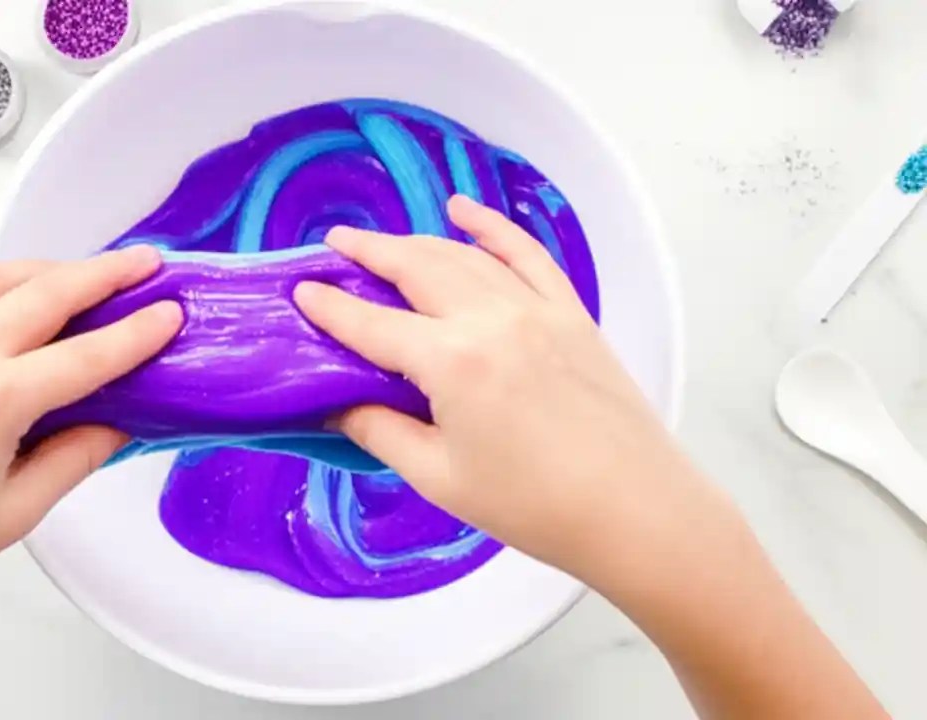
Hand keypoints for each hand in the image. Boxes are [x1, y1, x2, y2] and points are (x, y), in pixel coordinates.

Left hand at [0, 247, 181, 625]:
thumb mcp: (15, 513)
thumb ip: (75, 457)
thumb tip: (118, 421)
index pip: (86, 355)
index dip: (137, 332)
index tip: (172, 311)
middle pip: (45, 295)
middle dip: (103, 274)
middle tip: (146, 263)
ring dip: (44, 267)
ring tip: (83, 272)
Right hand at [294, 195, 692, 574]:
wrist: (634, 510)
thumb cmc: (532, 506)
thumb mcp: (439, 478)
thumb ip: (381, 432)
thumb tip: (337, 404)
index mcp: (452, 362)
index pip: (373, 325)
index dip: (331, 308)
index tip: (300, 290)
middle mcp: (491, 319)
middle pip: (416, 269)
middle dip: (370, 253)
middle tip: (334, 245)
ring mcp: (536, 310)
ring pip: (465, 257)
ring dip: (417, 242)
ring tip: (382, 242)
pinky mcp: (571, 315)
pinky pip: (526, 255)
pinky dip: (492, 228)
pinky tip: (463, 211)